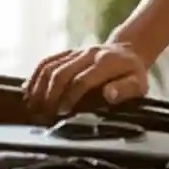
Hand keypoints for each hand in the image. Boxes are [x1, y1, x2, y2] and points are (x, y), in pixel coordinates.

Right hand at [22, 42, 149, 116]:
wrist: (129, 51)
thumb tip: (109, 94)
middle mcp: (89, 53)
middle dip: (50, 96)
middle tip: (44, 117)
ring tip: (34, 109)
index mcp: (106, 62)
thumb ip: (125, 89)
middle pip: (61, 73)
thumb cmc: (133, 74)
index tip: (62, 116)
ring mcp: (76, 51)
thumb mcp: (139, 85)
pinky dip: (35, 77)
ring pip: (49, 67)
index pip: (81, 80)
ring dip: (38, 88)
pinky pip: (46, 62)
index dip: (69, 98)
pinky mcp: (68, 53)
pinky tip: (29, 93)